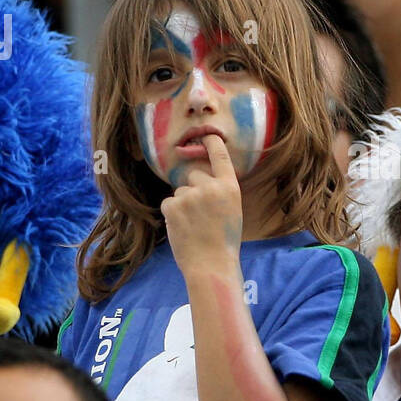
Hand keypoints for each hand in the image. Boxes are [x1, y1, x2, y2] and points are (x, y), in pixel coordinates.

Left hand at [163, 134, 243, 274]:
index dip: (210, 143)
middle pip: (194, 175)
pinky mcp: (173, 206)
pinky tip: (183, 229)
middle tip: (201, 215)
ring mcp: (191, 196)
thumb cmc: (224, 242)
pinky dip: (172, 215)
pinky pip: (169, 203)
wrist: (211, 264)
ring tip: (193, 227)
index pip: (220, 156)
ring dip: (182, 206)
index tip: (205, 135)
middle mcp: (211, 187)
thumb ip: (220, 192)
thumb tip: (200, 180)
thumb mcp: (232, 211)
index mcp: (230, 188)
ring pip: (180, 192)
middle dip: (193, 190)